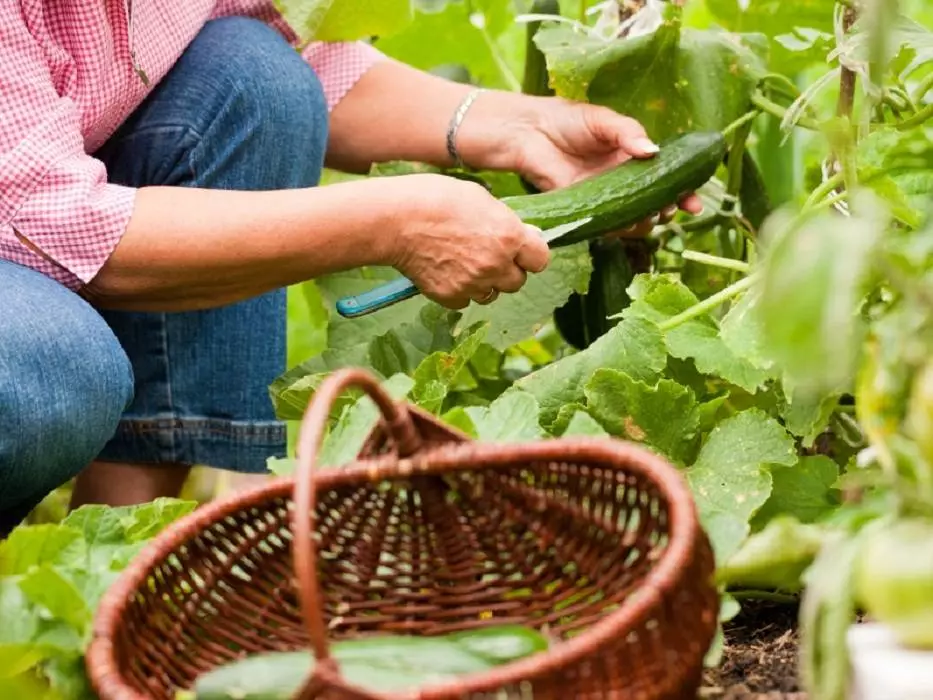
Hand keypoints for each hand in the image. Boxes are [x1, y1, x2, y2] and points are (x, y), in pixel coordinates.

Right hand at [386, 174, 549, 308]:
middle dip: (507, 270)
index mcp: (509, 236)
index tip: (521, 250)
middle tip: (488, 254)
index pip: (540, 259)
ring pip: (492, 294)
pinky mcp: (451, 296)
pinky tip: (448, 271)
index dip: (531, 254)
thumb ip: (506, 221)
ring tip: (465, 262)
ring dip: (485, 282)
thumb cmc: (436, 199)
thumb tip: (523, 236)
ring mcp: (473, 284)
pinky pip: (465, 301)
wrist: (396, 220)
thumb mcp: (481, 198)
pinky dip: (460, 291)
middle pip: (518, 281)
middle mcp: (496, 264)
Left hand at [457, 93, 703, 236]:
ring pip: (636, 220)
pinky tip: (632, 222)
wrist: (529, 133)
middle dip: (670, 208)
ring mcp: (607, 199)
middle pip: (656, 204)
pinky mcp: (588, 211)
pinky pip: (610, 227)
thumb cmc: (565, 121)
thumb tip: (653, 151)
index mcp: (632, 159)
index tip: (695, 201)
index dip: (685, 192)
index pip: (666, 179)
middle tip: (672, 205)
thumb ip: (629, 133)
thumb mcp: (604, 120)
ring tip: (654, 212)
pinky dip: (624, 228)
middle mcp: (624, 182)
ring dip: (649, 221)